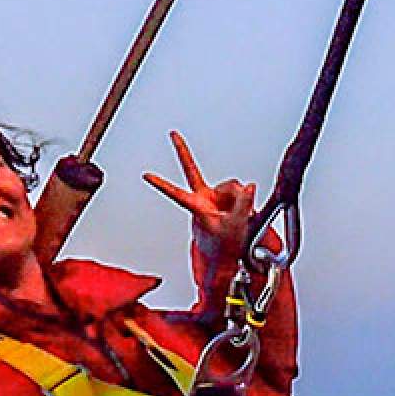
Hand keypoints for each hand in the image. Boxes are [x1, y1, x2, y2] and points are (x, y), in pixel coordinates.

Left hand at [143, 133, 259, 266]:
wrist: (226, 261)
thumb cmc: (223, 249)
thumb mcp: (236, 227)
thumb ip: (242, 205)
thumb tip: (248, 187)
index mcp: (198, 208)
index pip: (176, 193)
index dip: (162, 184)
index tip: (146, 175)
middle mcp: (203, 201)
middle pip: (195, 172)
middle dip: (183, 152)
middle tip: (172, 134)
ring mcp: (213, 200)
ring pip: (228, 185)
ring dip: (237, 197)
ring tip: (239, 215)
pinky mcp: (224, 201)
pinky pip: (237, 192)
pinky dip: (243, 199)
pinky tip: (243, 212)